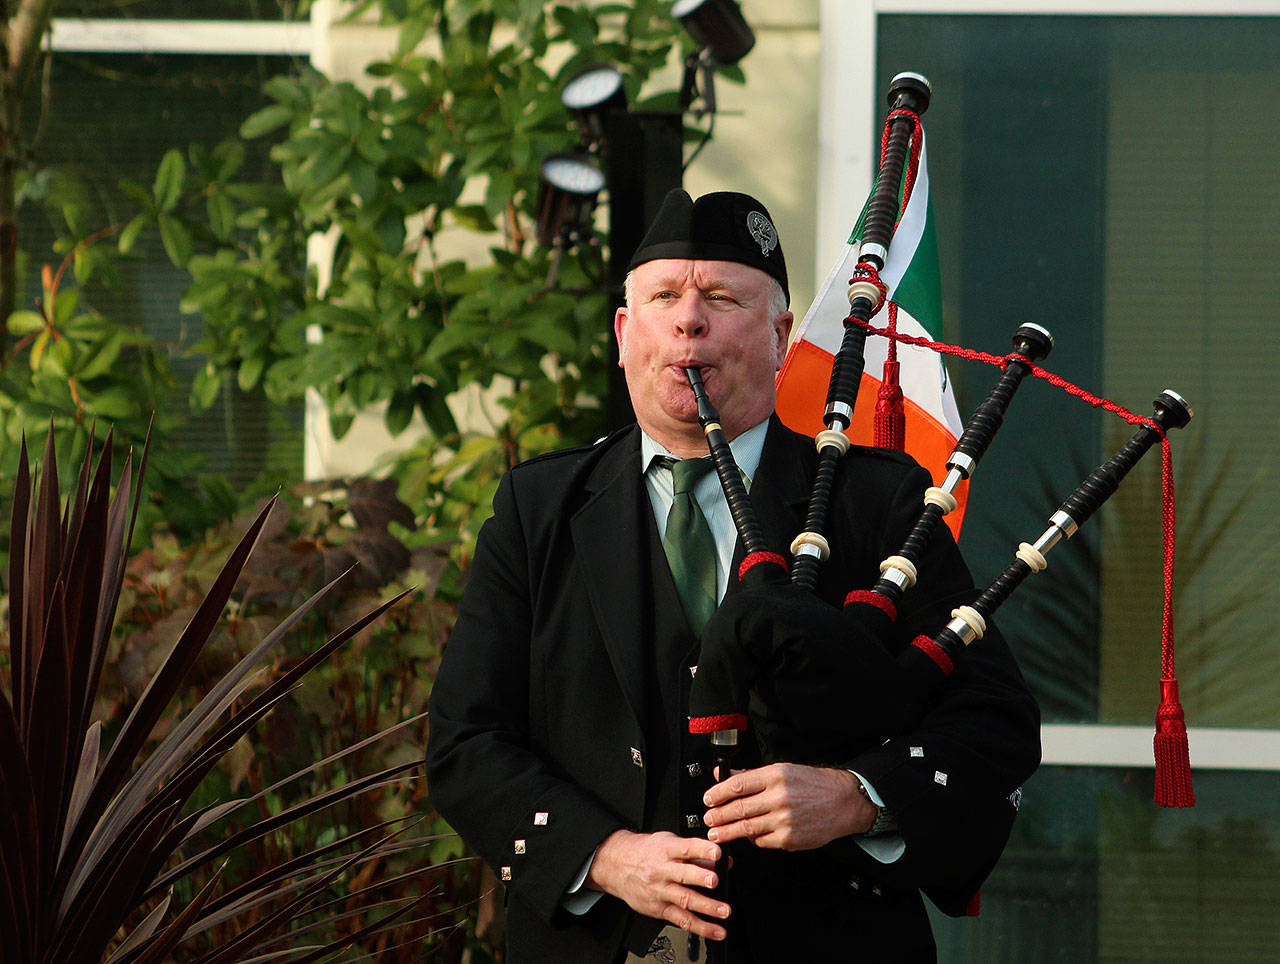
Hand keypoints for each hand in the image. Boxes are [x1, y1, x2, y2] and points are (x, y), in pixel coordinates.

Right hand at [585, 829, 730, 939]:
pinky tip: (715, 930)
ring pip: (684, 900)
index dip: (702, 849)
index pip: (686, 848)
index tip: (716, 852)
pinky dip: (701, 927)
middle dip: (700, 877)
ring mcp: (660, 891)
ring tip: (723, 910)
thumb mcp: (668, 842)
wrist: (617, 866)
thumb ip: (696, 851)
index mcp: (666, 850)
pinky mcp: (659, 909)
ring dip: (706, 906)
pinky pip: (682, 920)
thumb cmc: (647, 852)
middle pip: (682, 875)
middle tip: (714, 880)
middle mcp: (662, 870)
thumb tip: (723, 861)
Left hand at [702, 763, 874, 849]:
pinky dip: (751, 839)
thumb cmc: (812, 784)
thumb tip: (722, 774)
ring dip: (727, 832)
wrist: (843, 802)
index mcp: (775, 776)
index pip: (738, 785)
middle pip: (739, 808)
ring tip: (716, 834)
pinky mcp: (789, 839)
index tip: (707, 799)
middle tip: (708, 819)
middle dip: (718, 815)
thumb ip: (750, 775)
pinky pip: (762, 841)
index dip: (717, 793)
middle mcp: (779, 797)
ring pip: (746, 828)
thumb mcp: (781, 770)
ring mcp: (784, 820)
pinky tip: (746, 836)